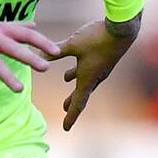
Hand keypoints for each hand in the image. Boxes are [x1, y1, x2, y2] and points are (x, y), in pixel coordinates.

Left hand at [50, 14, 140, 130]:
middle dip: (72, 103)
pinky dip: (78, 73)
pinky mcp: (103, 60)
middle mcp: (95, 77)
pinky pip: (88, 71)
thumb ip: (54, 52)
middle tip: (64, 111)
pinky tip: (72, 69)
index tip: (65, 128)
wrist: (122, 29)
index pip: (78, 104)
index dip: (70, 117)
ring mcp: (100, 69)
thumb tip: (35, 55)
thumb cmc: (97, 38)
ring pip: (85, 82)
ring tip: (66, 88)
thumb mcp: (72, 44)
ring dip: (74, 87)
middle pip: (81, 95)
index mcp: (88, 79)